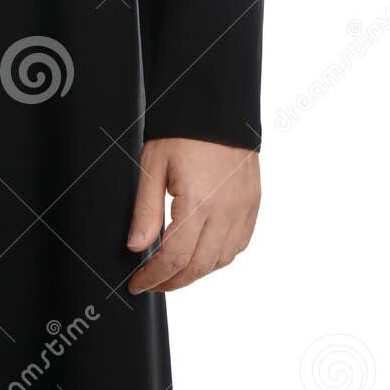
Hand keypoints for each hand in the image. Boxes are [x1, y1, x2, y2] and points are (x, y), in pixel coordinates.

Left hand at [125, 137, 259, 293]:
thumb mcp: (152, 165)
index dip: (154, 277)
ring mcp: (243, 208)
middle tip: (151, 283)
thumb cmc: (181, 130)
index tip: (137, 284)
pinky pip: (239, 244)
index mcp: (199, 202)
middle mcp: (226, 211)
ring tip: (172, 271)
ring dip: (196, 272)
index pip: (175, 258)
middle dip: (172, 281)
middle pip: (199, 266)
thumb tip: (136, 248)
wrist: (216, 105)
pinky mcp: (253, 203)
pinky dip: (219, 257)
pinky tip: (201, 253)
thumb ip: (146, 211)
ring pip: (221, 260)